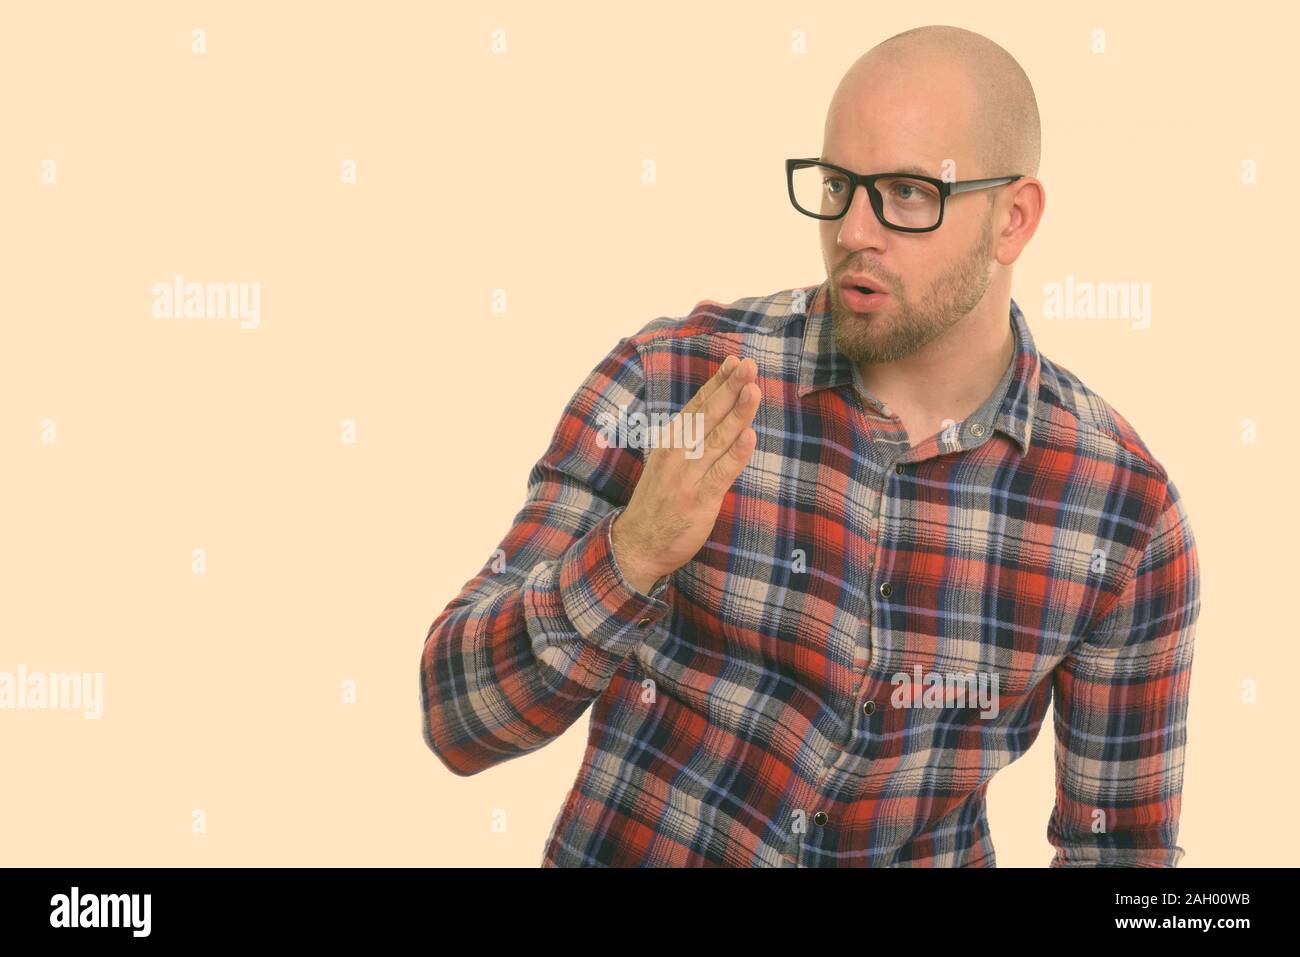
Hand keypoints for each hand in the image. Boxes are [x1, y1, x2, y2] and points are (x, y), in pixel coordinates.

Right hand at [611, 354, 760, 592]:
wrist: (639, 543)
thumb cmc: (659, 500)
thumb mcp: (668, 461)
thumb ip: (690, 438)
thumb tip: (716, 412)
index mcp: (671, 440)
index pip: (698, 405)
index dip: (718, 382)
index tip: (735, 361)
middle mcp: (678, 453)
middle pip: (708, 414)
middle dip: (730, 388)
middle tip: (749, 365)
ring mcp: (688, 475)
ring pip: (717, 438)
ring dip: (737, 412)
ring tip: (754, 389)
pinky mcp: (700, 499)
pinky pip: (721, 473)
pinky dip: (736, 454)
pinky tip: (750, 436)